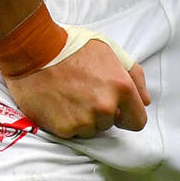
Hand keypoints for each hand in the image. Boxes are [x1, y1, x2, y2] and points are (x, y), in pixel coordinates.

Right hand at [3, 38, 148, 139]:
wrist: (34, 51)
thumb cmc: (72, 46)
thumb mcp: (110, 50)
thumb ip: (134, 76)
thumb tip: (146, 101)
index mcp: (122, 87)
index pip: (138, 121)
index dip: (128, 115)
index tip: (118, 110)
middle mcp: (106, 107)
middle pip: (111, 124)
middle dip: (102, 113)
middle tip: (84, 93)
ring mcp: (85, 120)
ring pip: (91, 130)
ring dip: (84, 119)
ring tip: (70, 96)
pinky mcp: (64, 129)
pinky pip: (72, 134)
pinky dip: (66, 123)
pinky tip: (59, 103)